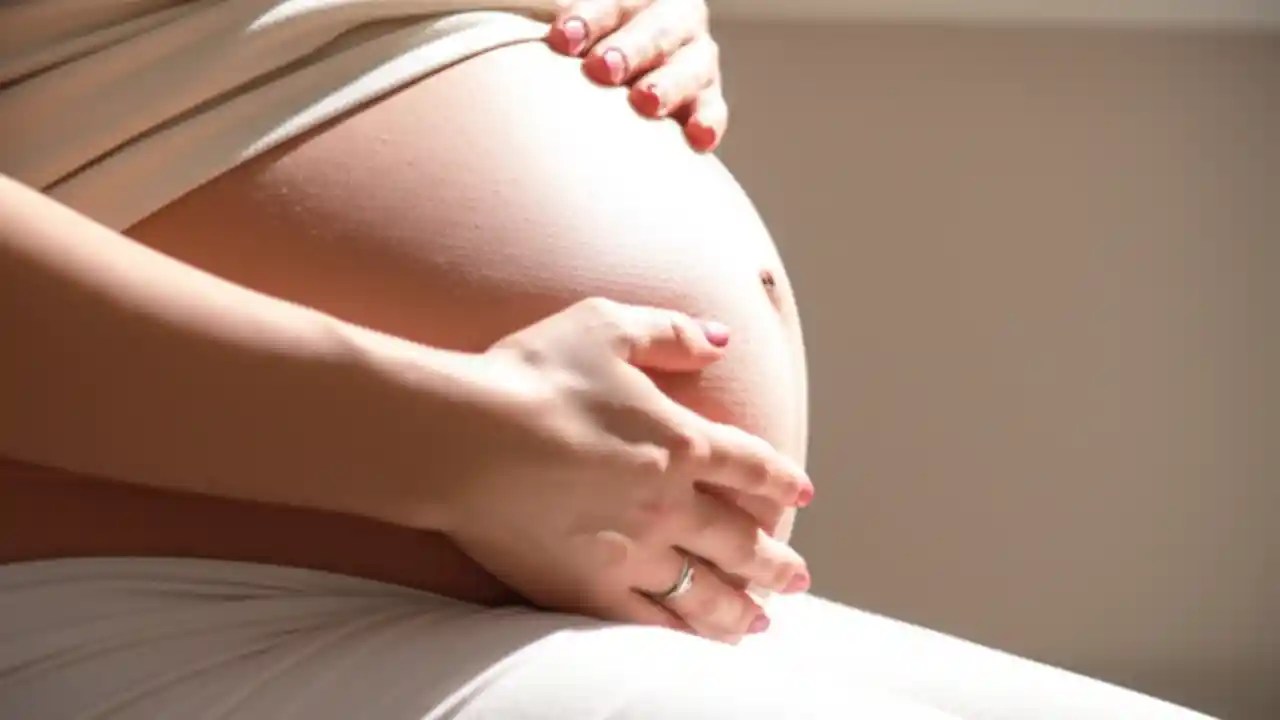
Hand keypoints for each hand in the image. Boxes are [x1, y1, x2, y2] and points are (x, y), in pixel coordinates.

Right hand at [442, 297, 812, 642]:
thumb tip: (721, 338)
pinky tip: (694, 640)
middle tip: (797, 577)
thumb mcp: (606, 326)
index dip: (781, 480)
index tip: (801, 496)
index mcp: (680, 440)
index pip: (750, 466)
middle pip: (740, 540)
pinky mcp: (587, 588)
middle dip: (775, 562)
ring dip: (739, 607)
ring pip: (703, 590)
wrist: (464, 438)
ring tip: (759, 621)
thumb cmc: (532, 375)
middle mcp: (669, 502)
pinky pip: (647, 621)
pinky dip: (679, 634)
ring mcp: (631, 551)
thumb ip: (670, 331)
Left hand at [546, 0, 726, 151]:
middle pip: (658, 29)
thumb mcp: (575, 30)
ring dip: (667, 84)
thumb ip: (566, 28)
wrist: (617, 74)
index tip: (562, 39)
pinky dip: (707, 122)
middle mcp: (674, 17)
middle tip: (602, 68)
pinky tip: (697, 138)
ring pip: (691, 67)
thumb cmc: (581, 48)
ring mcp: (695, 58)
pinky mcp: (707, 99)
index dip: (590, 17)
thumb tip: (530, 31)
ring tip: (644, 102)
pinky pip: (713, 110)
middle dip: (630, 48)